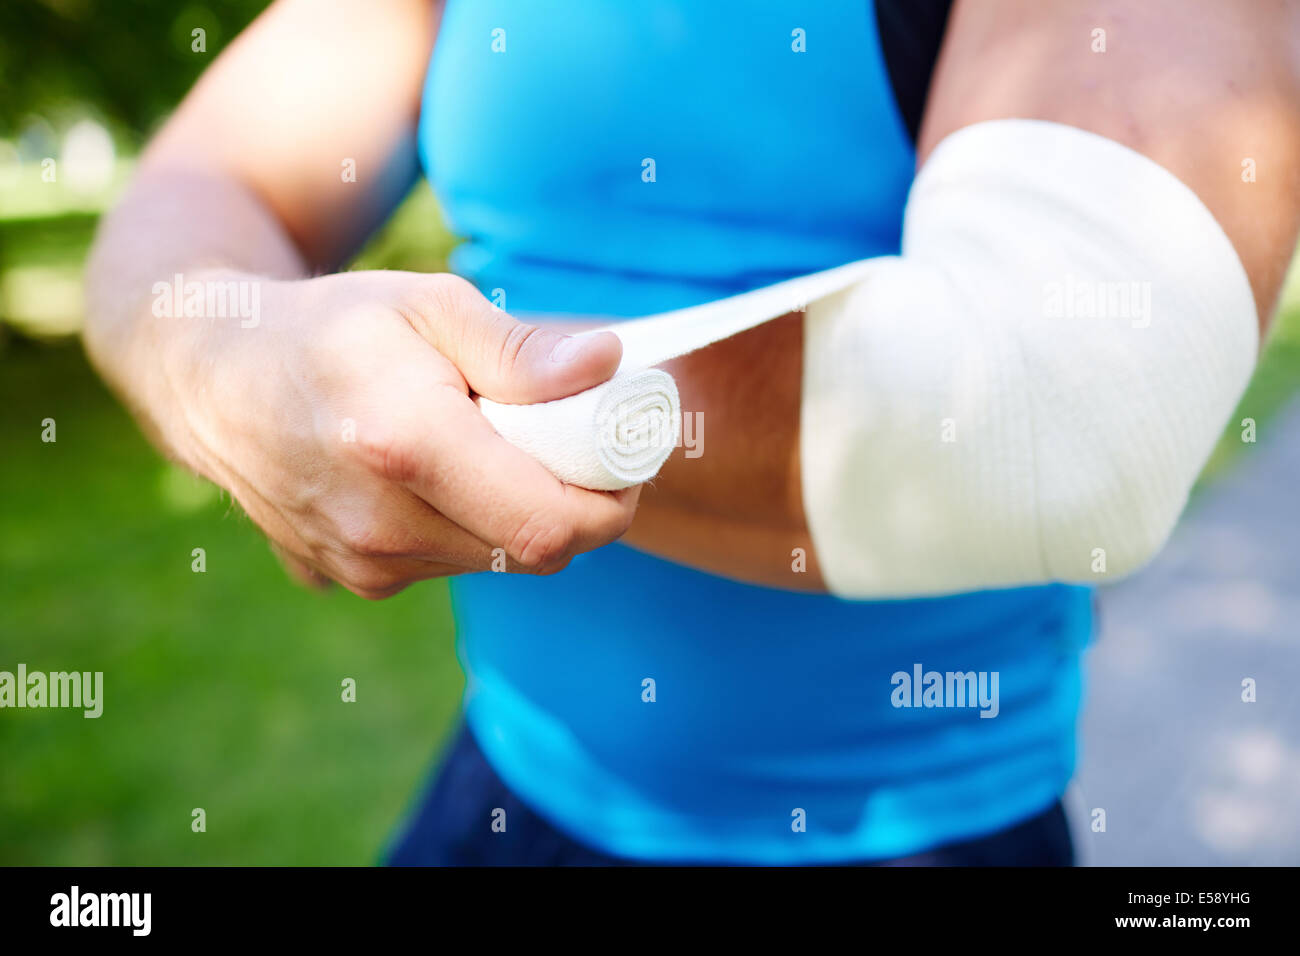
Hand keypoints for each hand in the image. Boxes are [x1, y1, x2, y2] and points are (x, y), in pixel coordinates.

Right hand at [159, 269, 637, 597]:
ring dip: (518, 512)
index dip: (609, 501)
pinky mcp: (354, 581)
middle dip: (572, 502)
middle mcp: (380, 523)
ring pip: (496, 561)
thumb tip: (608, 365)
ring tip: (490, 446)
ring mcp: (363, 563)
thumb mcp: (428, 304)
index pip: (552, 524)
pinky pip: (452, 566)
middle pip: (535, 550)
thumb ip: (520, 347)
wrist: (213, 378)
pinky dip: (472, 527)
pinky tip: (443, 476)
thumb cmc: (333, 327)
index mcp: (404, 446)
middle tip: (570, 442)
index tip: (621, 456)